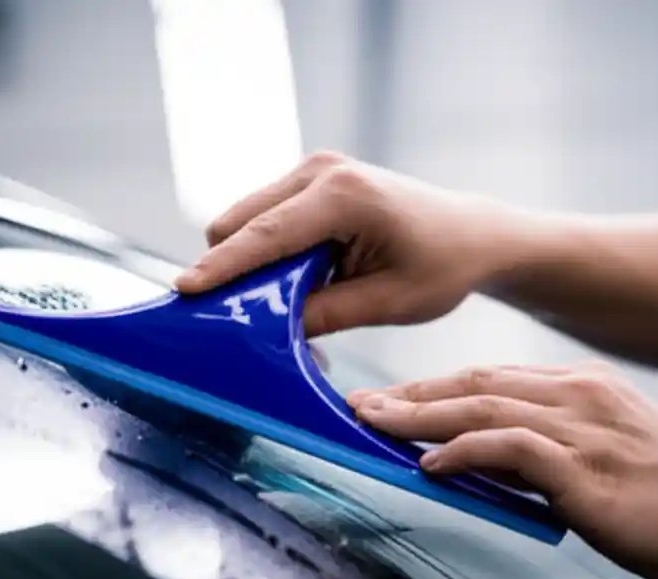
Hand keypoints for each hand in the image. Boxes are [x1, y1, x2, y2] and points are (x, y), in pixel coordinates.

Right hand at [174, 151, 519, 336]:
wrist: (472, 235)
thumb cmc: (441, 267)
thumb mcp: (386, 303)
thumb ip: (322, 313)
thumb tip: (266, 328)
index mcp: (343, 195)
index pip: (266, 236)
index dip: (223, 267)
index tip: (186, 291)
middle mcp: (321, 171)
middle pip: (240, 223)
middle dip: (234, 272)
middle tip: (255, 323)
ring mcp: (313, 171)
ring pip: (246, 222)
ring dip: (252, 266)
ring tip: (291, 306)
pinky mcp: (310, 181)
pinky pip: (265, 220)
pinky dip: (268, 255)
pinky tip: (301, 284)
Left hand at [348, 362, 657, 578]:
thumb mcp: (606, 462)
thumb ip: (548, 455)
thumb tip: (483, 465)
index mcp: (587, 388)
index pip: (495, 378)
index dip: (438, 389)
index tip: (395, 403)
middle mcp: (582, 395)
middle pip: (478, 383)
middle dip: (414, 396)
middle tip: (363, 408)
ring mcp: (584, 427)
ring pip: (483, 406)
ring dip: (421, 416)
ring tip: (374, 426)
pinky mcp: (584, 467)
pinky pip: (507, 448)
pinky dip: (462, 450)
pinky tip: (429, 463)